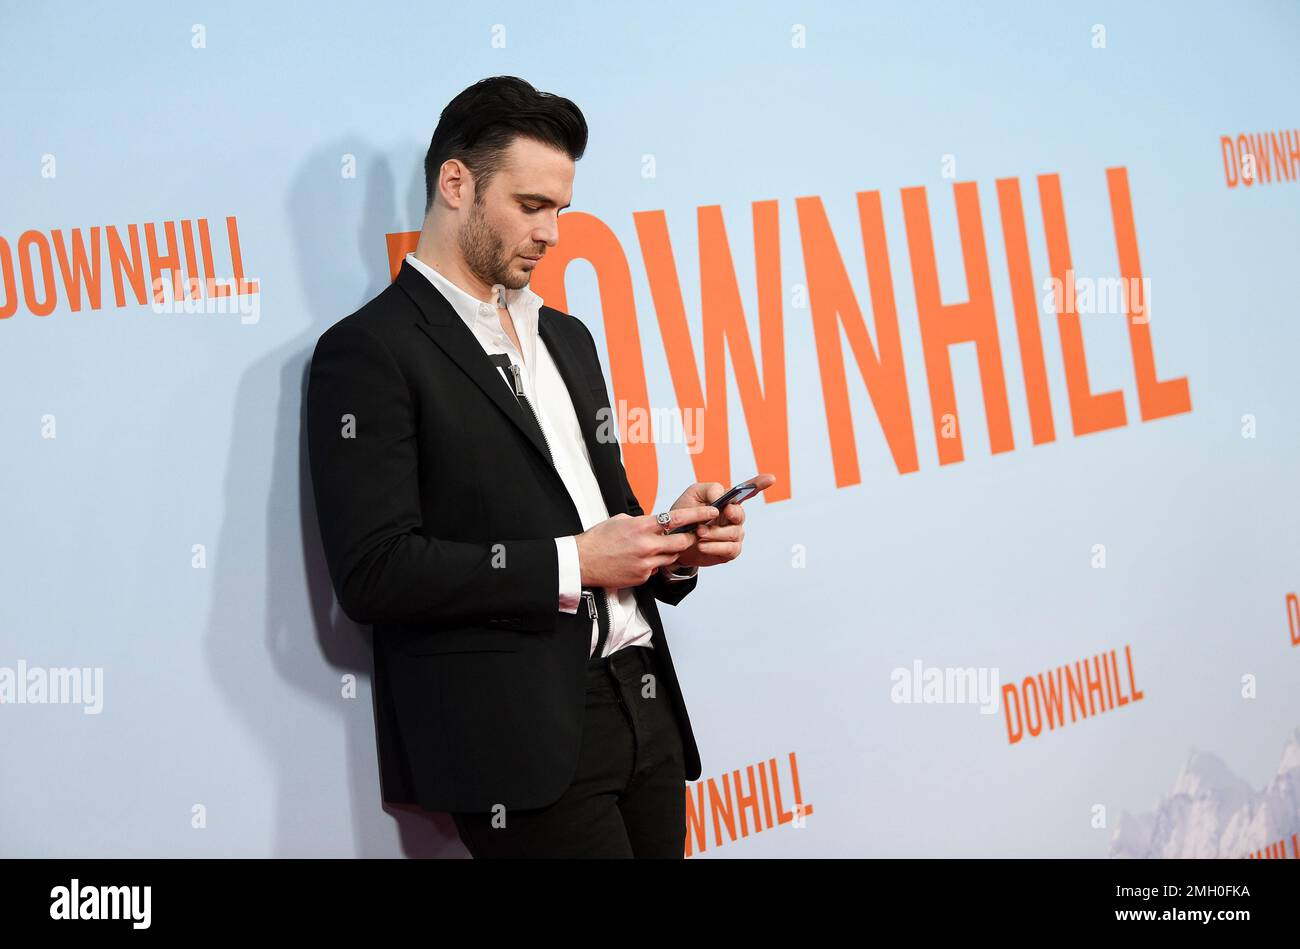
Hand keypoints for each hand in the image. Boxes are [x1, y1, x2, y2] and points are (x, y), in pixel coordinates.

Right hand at [575, 505, 718, 587]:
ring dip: (669, 552)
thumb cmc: (598, 539)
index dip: (699, 514)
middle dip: (689, 537)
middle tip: (690, 534)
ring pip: (672, 557)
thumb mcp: (621, 520)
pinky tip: (637, 561)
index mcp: (642, 526)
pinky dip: (652, 565)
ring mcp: (646, 563)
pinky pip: (656, 570)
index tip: (712, 511)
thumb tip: (656, 522)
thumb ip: (642, 521)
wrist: (582, 562)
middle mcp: (647, 545)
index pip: (678, 518)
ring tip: (654, 548)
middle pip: (683, 541)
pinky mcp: (642, 577)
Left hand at [666, 473, 775, 569]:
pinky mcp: (730, 551)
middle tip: (715, 515)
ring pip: (734, 533)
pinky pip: (730, 549)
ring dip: (715, 533)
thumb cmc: (685, 515)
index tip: (771, 478)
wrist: (674, 540)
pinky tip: (702, 545)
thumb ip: (709, 489)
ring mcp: (734, 534)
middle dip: (731, 514)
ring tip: (698, 533)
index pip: (747, 491)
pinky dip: (715, 547)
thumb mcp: (692, 495)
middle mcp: (734, 517)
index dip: (759, 484)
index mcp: (727, 501)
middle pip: (740, 514)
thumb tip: (720, 496)